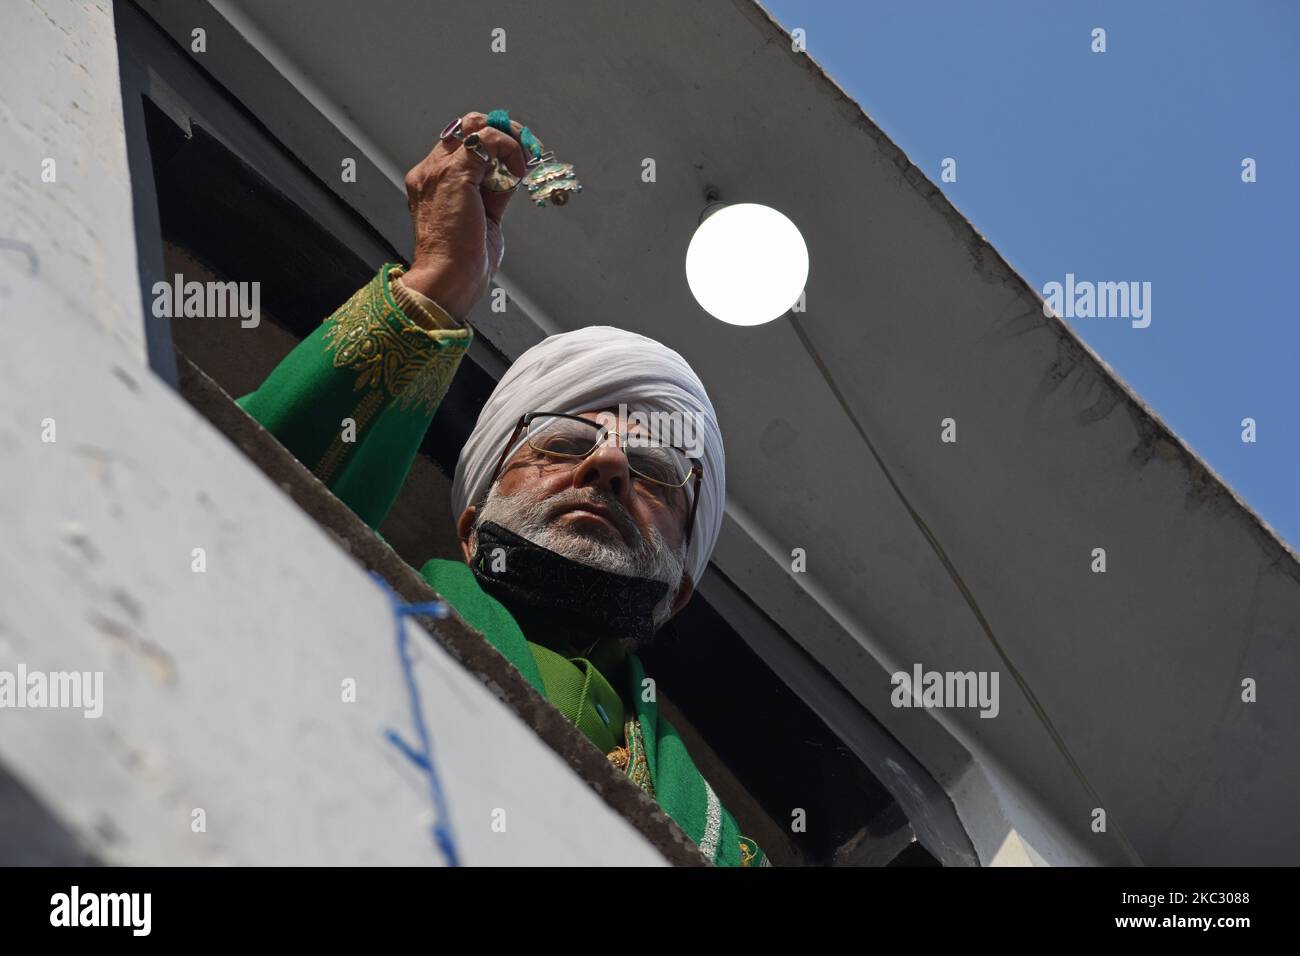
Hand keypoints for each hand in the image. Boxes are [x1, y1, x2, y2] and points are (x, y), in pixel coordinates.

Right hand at [400, 111, 532, 319]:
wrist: (449, 278)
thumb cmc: (465, 261)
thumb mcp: (486, 219)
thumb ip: (494, 193)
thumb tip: (512, 175)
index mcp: (433, 183)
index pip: (464, 145)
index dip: (496, 147)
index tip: (520, 160)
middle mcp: (430, 171)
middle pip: (469, 128)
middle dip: (505, 133)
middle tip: (529, 151)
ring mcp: (438, 170)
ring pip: (476, 126)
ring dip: (509, 138)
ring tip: (525, 162)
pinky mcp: (453, 173)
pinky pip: (485, 139)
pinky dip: (509, 149)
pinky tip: (518, 171)